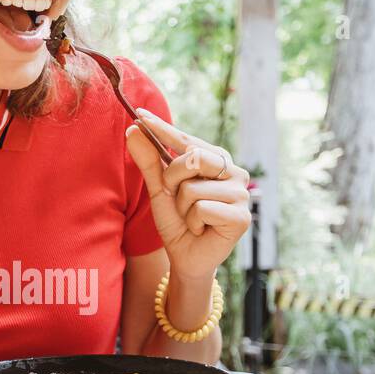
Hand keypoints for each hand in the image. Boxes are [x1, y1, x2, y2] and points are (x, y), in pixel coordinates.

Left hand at [125, 112, 251, 279]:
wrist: (186, 258)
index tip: (139, 115)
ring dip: (182, 209)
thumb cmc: (178, 221)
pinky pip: (202, 209)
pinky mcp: (241, 217)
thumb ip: (149, 161)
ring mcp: (241, 194)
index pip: (187, 141)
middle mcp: (234, 172)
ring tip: (192, 219)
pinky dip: (193, 223)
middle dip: (172, 180)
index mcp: (217, 160)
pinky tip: (202, 230)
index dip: (162, 129)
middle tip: (176, 198)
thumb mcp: (159, 189)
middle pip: (191, 160)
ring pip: (192, 189)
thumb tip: (132, 130)